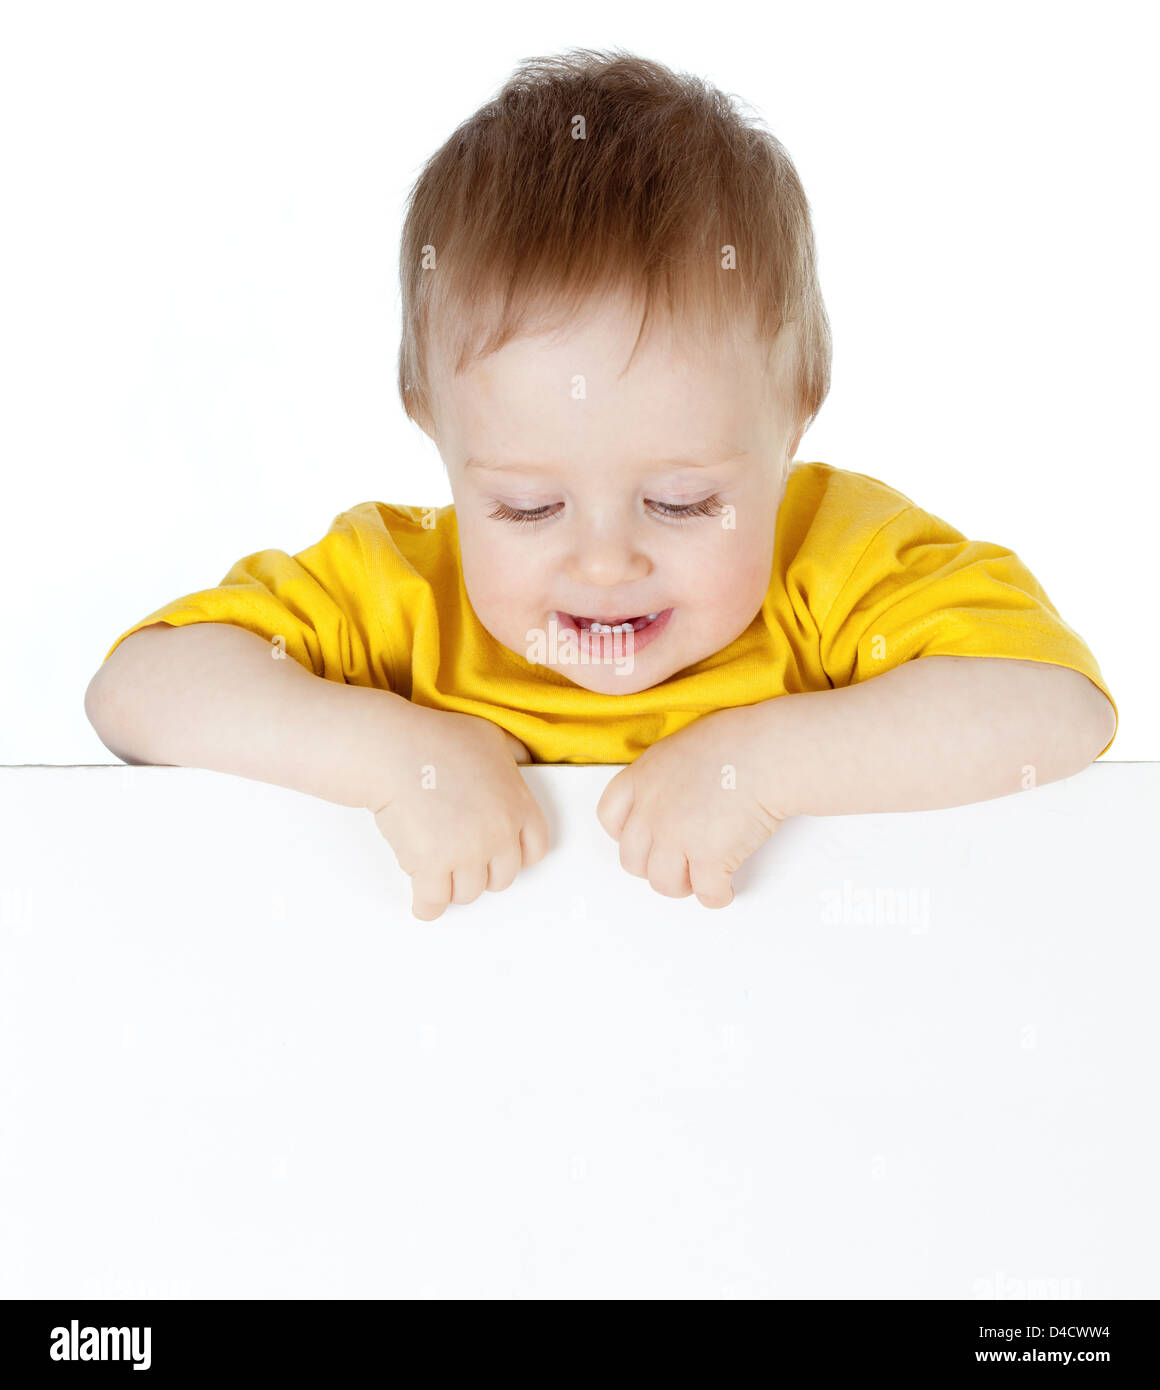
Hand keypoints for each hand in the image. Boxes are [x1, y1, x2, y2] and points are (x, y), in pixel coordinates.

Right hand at [370, 707, 546, 919]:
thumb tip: (523, 759)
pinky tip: (422, 901)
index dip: (515, 856)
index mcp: (517, 806)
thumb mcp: (489, 736)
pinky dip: (427, 905)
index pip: (534, 850)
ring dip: (453, 886)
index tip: (500, 857)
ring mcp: (467, 852)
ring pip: (468, 893)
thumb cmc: (435, 738)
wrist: (394, 748)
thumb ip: (513, 754)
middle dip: (483, 872)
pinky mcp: (432, 866)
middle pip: (501, 878)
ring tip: (439, 871)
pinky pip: (434, 903)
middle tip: (463, 862)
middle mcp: (498, 833)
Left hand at [595, 706, 788, 907]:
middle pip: (632, 859)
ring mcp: (677, 836)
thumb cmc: (739, 740)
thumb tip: (677, 794)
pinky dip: (716, 896)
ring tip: (699, 878)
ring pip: (663, 883)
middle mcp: (652, 811)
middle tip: (677, 863)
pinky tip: (725, 889)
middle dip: (654, 866)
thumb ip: (667, 776)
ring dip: (682, 885)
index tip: (644, 839)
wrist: (768, 752)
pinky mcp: (709, 857)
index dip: (625, 834)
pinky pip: (706, 893)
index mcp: (643, 778)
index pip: (609, 817)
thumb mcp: (683, 746)